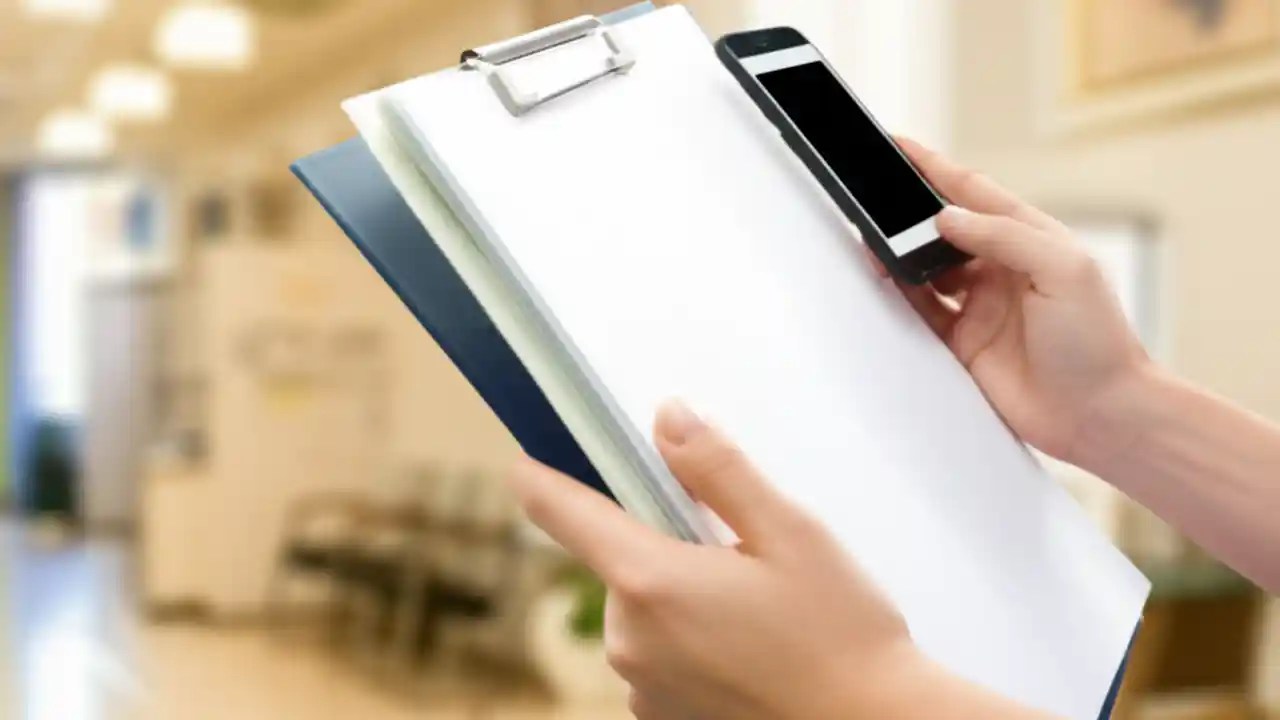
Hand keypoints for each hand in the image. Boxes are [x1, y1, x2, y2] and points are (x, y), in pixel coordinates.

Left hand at [510, 402, 918, 719]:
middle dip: (665, 541)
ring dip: (681, 594)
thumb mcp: (791, 534)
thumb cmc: (842, 637)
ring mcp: (643, 686)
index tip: (526, 459)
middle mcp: (631, 640)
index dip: (543, 478)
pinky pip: (659, 653)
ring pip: (644, 607)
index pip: (564, 514)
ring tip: (756, 608)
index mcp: (653, 582)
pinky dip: (691, 639)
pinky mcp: (663, 716)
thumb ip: (719, 472)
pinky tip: (749, 646)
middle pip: (620, 559)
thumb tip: (667, 420)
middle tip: (738, 550)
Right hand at [892, 138, 1152, 466]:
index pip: (973, 192)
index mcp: (1031, 240)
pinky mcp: (963, 344)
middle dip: (907, 214)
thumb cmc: (1098, 342)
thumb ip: (1004, 237)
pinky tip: (885, 283)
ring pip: (925, 270)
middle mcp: (1001, 270)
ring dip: (899, 255)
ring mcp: (980, 307)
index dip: (935, 167)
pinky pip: (921, 312)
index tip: (899, 146)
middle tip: (875, 199)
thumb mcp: (1063, 270)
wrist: (1101, 415)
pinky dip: (899, 297)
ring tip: (874, 244)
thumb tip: (946, 218)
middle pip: (942, 229)